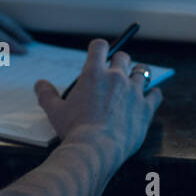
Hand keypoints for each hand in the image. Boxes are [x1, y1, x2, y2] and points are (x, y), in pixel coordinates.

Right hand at [33, 38, 162, 159]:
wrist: (96, 148)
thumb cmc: (74, 129)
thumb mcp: (54, 111)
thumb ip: (46, 94)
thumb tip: (40, 84)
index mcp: (93, 73)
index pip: (99, 46)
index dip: (99, 48)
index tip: (98, 53)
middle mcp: (116, 77)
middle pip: (123, 57)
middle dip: (119, 61)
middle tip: (114, 71)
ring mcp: (134, 91)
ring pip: (142, 72)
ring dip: (137, 75)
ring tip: (133, 81)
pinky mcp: (146, 108)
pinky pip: (155, 94)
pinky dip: (153, 94)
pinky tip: (150, 96)